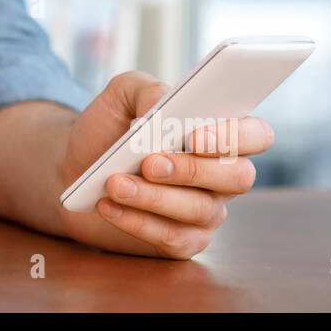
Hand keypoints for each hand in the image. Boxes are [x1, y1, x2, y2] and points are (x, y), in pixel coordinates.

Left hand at [55, 71, 273, 258]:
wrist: (74, 168)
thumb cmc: (109, 129)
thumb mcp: (122, 94)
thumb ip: (146, 89)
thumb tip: (162, 106)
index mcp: (218, 133)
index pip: (256, 135)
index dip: (235, 136)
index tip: (196, 136)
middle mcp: (222, 174)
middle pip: (237, 177)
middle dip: (192, 169)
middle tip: (148, 163)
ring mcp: (207, 211)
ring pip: (199, 209)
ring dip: (153, 196)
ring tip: (114, 184)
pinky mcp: (184, 241)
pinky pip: (173, 237)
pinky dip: (138, 222)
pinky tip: (109, 206)